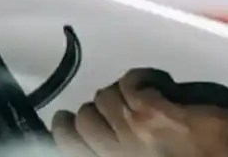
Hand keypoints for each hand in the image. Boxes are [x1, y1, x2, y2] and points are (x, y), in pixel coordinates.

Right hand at [51, 69, 227, 156]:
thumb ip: (131, 149)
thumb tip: (110, 134)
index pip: (69, 145)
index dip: (64, 128)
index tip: (65, 121)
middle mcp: (120, 153)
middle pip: (82, 119)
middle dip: (97, 108)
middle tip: (112, 102)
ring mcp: (138, 134)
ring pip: (106, 97)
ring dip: (123, 91)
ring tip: (144, 93)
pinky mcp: (159, 113)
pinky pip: (133, 83)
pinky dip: (145, 78)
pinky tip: (162, 84)